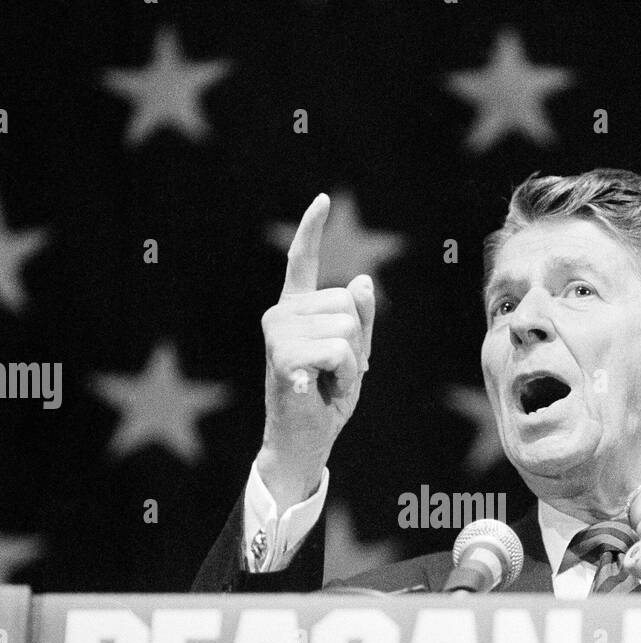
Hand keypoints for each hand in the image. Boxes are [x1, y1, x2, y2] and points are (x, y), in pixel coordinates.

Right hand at [256, 193, 374, 511]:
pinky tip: (318, 391)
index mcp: (294, 310)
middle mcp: (281, 314)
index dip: (311, 230)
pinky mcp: (283, 355)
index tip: (322, 199)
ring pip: (347, 329)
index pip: (301, 262)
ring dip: (352, 365)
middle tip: (335, 374)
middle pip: (347, 305)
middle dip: (357, 345)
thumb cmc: (325, 400)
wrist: (302, 443)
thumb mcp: (353, 356)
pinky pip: (339, 352)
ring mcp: (278, 332)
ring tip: (328, 383)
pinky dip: (344, 377)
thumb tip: (360, 280)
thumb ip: (360, 320)